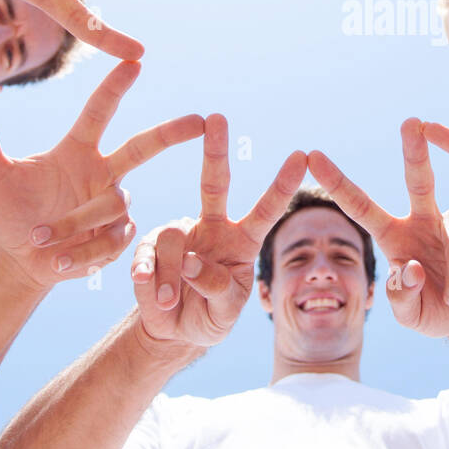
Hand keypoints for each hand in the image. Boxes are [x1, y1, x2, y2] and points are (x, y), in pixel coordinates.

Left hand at [0, 61, 203, 289]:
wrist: (16, 259)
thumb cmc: (5, 211)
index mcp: (77, 151)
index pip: (100, 113)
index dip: (115, 87)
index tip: (135, 60)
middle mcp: (102, 174)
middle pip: (143, 147)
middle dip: (172, 133)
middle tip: (202, 120)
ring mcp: (113, 207)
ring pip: (112, 206)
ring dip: (76, 223)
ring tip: (41, 240)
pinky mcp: (117, 240)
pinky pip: (111, 240)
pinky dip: (82, 251)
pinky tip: (59, 260)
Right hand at [130, 115, 306, 346]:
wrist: (174, 332)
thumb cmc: (210, 317)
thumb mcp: (224, 312)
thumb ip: (216, 288)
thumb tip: (193, 262)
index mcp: (243, 240)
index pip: (267, 209)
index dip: (282, 184)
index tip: (301, 156)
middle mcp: (213, 228)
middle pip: (215, 183)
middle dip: (215, 150)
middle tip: (217, 117)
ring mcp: (181, 233)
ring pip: (175, 237)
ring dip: (173, 275)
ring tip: (172, 301)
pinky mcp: (150, 246)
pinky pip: (147, 255)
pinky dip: (150, 277)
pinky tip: (152, 291)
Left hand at [307, 120, 448, 337]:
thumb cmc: (437, 312)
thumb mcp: (412, 315)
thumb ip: (401, 297)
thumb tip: (409, 269)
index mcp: (396, 236)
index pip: (361, 206)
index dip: (338, 183)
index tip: (313, 156)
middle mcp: (426, 220)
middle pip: (419, 180)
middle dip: (415, 151)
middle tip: (412, 122)